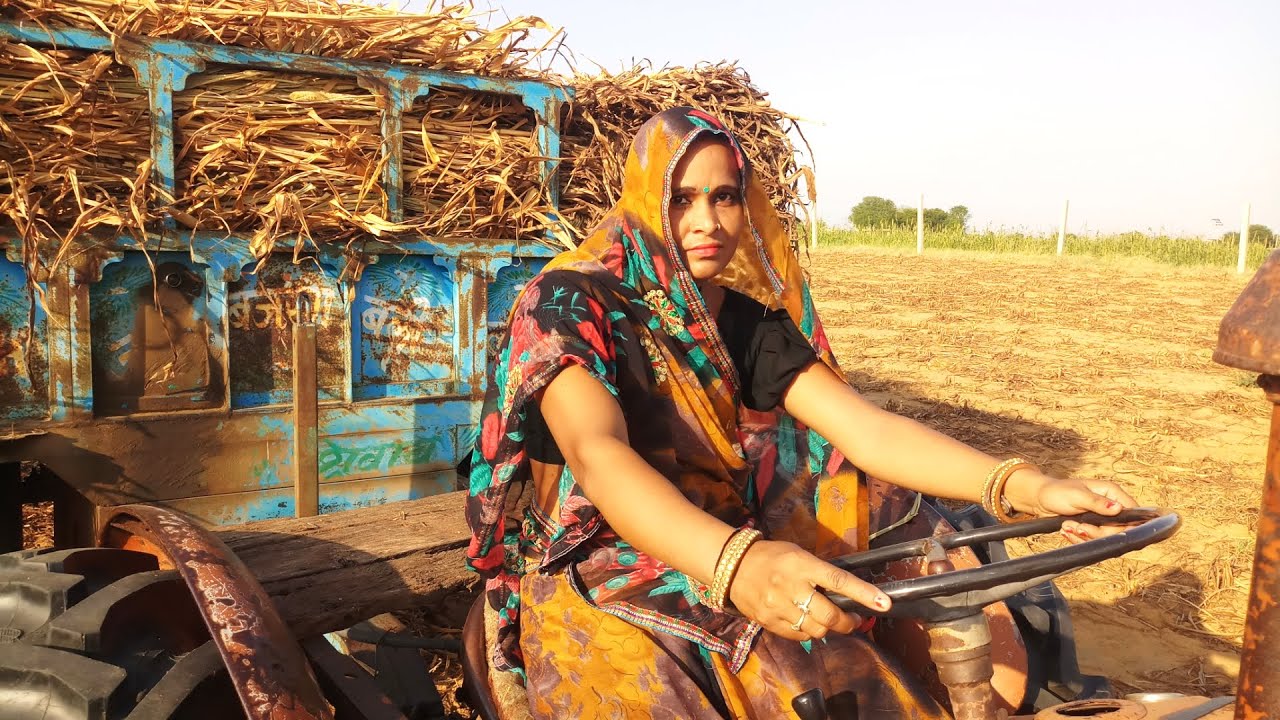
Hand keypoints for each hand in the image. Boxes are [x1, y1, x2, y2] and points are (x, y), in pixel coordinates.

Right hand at [727, 539, 890, 640]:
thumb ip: (821, 572)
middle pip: (829, 616)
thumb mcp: (799, 554)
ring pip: (816, 630)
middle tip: (854, 619)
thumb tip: (850, 593)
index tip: (884, 603)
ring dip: (829, 629)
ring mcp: (778, 608)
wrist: (733, 567)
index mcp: (802, 564)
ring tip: (829, 621)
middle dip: (848, 622)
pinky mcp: (769, 623)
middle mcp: (791, 587)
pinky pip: (798, 636)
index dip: (863, 593)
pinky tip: (806, 621)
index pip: (838, 580)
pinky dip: (808, 631)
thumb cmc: (772, 557)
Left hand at [1006, 469, 1138, 543]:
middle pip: (1119, 529)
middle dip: (1097, 532)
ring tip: (1067, 527)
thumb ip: (1098, 503)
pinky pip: (1092, 540)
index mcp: (1112, 492)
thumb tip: (1119, 508)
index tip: (1106, 530)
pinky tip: (1066, 531)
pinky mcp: (1092, 528)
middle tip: (1078, 527)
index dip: (1125, 525)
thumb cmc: (1057, 492)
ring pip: (1105, 537)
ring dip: (1085, 536)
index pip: (1132, 512)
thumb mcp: (1077, 496)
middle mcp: (1110, 506)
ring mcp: (1101, 518)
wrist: (1039, 499)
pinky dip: (1079, 539)